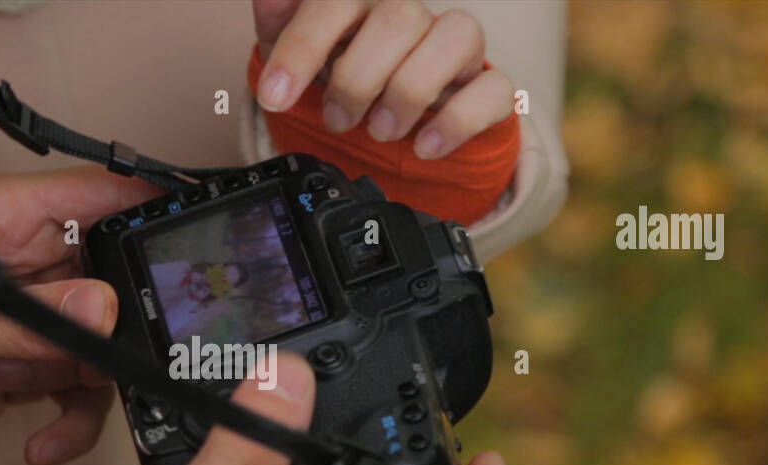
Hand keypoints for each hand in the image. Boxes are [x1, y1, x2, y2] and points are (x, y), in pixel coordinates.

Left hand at [0, 167, 159, 459]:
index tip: (193, 220)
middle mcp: (21, 262)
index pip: (90, 195)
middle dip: (116, 323)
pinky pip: (79, 388)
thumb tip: (103, 306)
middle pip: (109, 276)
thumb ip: (32, 317)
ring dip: (86, 382)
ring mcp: (29, 316)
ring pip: (101, 340)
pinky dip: (71, 420)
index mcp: (0, 220)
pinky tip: (42, 442)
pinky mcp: (27, 366)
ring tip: (43, 396)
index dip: (143, 204)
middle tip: (108, 354)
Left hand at [252, 0, 513, 158]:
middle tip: (336, 118)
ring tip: (381, 131)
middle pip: (399, 18)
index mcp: (363, 0)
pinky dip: (457, 121)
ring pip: (456, 36)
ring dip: (410, 92)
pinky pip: (493, 88)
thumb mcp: (294, 53)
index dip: (303, 47)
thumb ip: (279, 20)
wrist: (385, 121)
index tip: (275, 93)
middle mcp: (413, 15)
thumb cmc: (341, 73)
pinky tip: (425, 146)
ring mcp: (455, 48)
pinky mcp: (487, 86)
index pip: (337, 1)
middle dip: (358, 78)